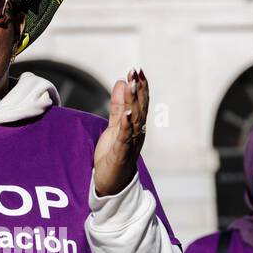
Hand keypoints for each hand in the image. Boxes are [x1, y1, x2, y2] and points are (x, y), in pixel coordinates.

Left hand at [93, 68, 147, 196]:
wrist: (112, 183)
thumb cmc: (114, 155)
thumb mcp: (115, 126)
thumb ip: (118, 106)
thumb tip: (121, 82)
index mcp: (136, 125)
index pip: (140, 102)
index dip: (140, 86)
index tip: (137, 70)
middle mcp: (137, 132)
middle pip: (140, 107)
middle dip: (139, 89)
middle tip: (136, 71)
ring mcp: (131, 143)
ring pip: (135, 119)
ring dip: (134, 101)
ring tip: (132, 84)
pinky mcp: (122, 153)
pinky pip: (126, 137)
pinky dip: (128, 124)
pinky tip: (128, 113)